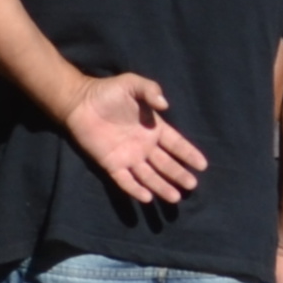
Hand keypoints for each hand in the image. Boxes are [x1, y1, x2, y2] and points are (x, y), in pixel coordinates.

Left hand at [59, 75, 205, 205]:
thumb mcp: (133, 84)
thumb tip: (165, 105)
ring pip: (149, 176)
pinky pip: (125, 180)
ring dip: (162, 187)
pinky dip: (135, 189)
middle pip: (166, 164)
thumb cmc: (108, 92)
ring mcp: (129, 157)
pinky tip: (146, 198)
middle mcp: (145, 146)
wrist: (80, 102)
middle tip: (192, 185)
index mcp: (154, 128)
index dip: (189, 154)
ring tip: (175, 198)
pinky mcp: (112, 164)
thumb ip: (151, 91)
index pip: (176, 144)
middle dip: (179, 174)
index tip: (202, 165)